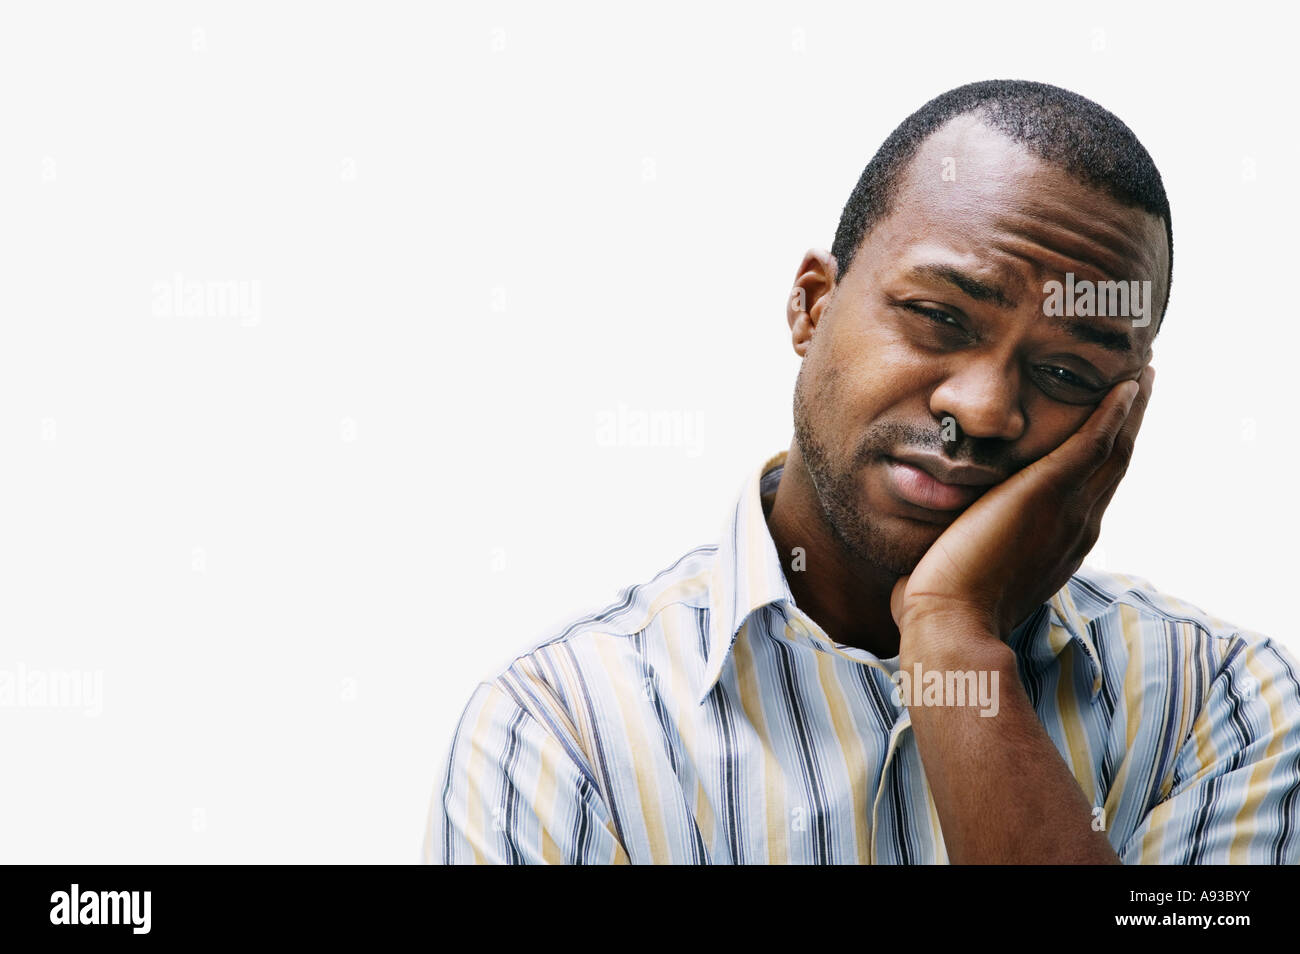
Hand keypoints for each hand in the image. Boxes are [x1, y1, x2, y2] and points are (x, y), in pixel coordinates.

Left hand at [890, 364, 1154, 640]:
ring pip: (1114, 449)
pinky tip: (1123, 385)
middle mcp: (1077, 526)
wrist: (952, 620)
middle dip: (1130, 425)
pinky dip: (1113, 413)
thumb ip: (966, 550)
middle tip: (1142, 386)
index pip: (1092, 490)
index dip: (1106, 456)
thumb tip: (940, 550)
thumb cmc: (947, 605)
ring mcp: (1069, 510)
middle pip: (1114, 464)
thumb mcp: (969, 569)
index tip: (1114, 428)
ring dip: (1130, 410)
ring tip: (1141, 375)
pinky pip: (1094, 443)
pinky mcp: (1049, 492)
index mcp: (1061, 545)